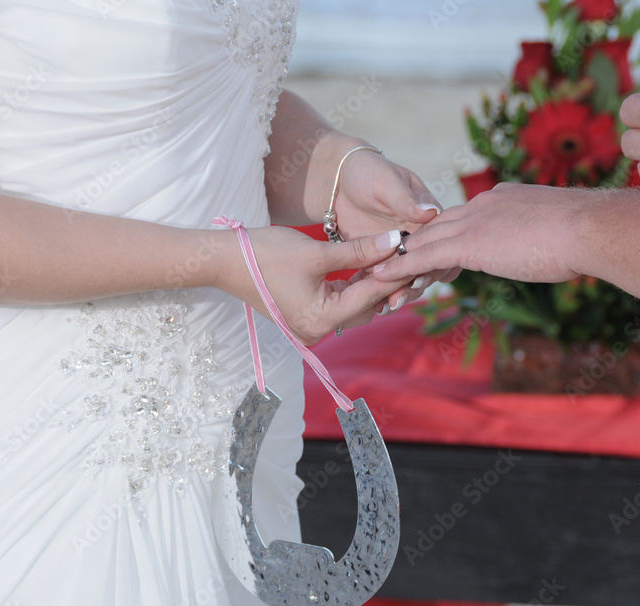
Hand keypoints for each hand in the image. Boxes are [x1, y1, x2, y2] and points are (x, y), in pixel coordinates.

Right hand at [234, 227, 405, 344]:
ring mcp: (312, 327)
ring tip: (390, 256)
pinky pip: (340, 304)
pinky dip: (354, 286)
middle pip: (366, 306)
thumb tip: (396, 241)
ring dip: (371, 283)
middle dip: (386, 280)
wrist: (225, 261)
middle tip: (408, 253)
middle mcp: (318, 331)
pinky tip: (368, 265)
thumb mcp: (317, 251)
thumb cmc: (266, 254)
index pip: (370, 295)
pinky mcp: (307, 318)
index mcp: (320, 319)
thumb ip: (359, 251)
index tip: (414, 251)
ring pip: (356, 306)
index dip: (394, 271)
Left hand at [327, 146, 460, 309]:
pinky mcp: (383, 260)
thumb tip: (428, 212)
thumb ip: (405, 199)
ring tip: (386, 306)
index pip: (439, 243)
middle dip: (415, 284)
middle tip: (398, 298)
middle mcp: (420, 237)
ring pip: (408, 277)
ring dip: (399, 292)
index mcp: (429, 217)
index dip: (432, 262)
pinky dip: (382, 292)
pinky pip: (387, 279)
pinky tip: (373, 305)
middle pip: (427, 266)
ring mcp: (401, 251)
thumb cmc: (367, 171)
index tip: (418, 276)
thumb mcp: (386, 180)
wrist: (339, 181)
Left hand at [371, 183, 581, 286]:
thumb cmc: (587, 234)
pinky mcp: (468, 243)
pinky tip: (379, 276)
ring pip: (425, 241)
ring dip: (398, 259)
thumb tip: (550, 246)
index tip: (428, 248)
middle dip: (412, 245)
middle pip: (437, 227)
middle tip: (386, 261)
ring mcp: (473, 222)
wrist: (588, 228)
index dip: (442, 235)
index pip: (463, 219)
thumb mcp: (558, 230)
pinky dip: (400, 266)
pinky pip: (423, 256)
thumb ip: (540, 233)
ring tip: (372, 273)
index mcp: (502, 200)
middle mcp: (482, 205)